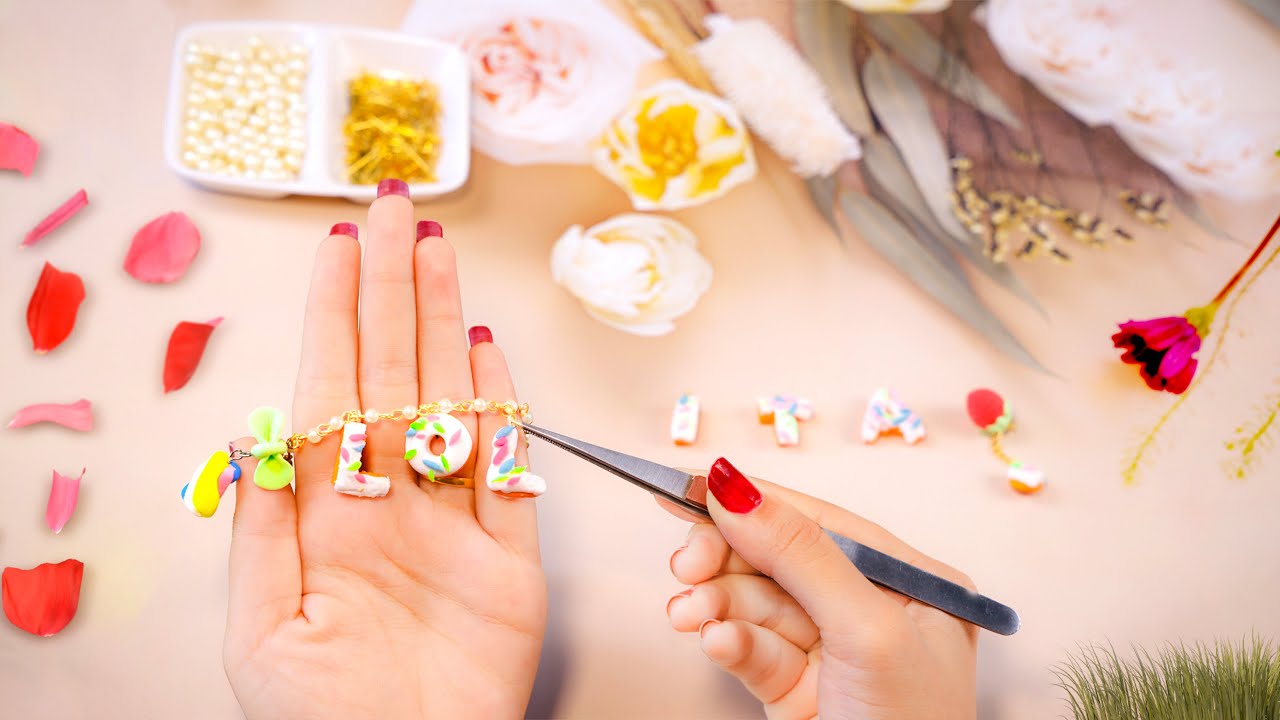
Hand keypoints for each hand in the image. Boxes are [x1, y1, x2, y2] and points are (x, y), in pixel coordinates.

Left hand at [223, 186, 544, 718]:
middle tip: (397, 218)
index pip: (331, 391)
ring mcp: (452, 527)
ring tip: (441, 260)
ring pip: (453, 404)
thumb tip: (255, 439)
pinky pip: (510, 474)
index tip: (337, 251)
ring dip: (447, 329)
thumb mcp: (260, 632)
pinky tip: (491, 356)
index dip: (335, 317)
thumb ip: (259, 530)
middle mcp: (390, 506)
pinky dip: (505, 413)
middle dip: (393, 293)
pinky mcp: (510, 562)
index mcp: (326, 518)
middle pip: (395, 377)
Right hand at [661, 458, 976, 719]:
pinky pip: (749, 648)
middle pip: (776, 559)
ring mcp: (829, 651)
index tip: (690, 486)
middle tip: (686, 567)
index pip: (819, 521)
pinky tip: (716, 643)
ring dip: (716, 606)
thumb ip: (802, 556)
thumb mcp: (866, 632)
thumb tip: (738, 486)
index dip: (753, 501)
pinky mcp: (794, 688)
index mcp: (910, 582)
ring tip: (692, 616)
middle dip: (727, 562)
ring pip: (753, 603)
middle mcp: (870, 610)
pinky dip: (727, 643)